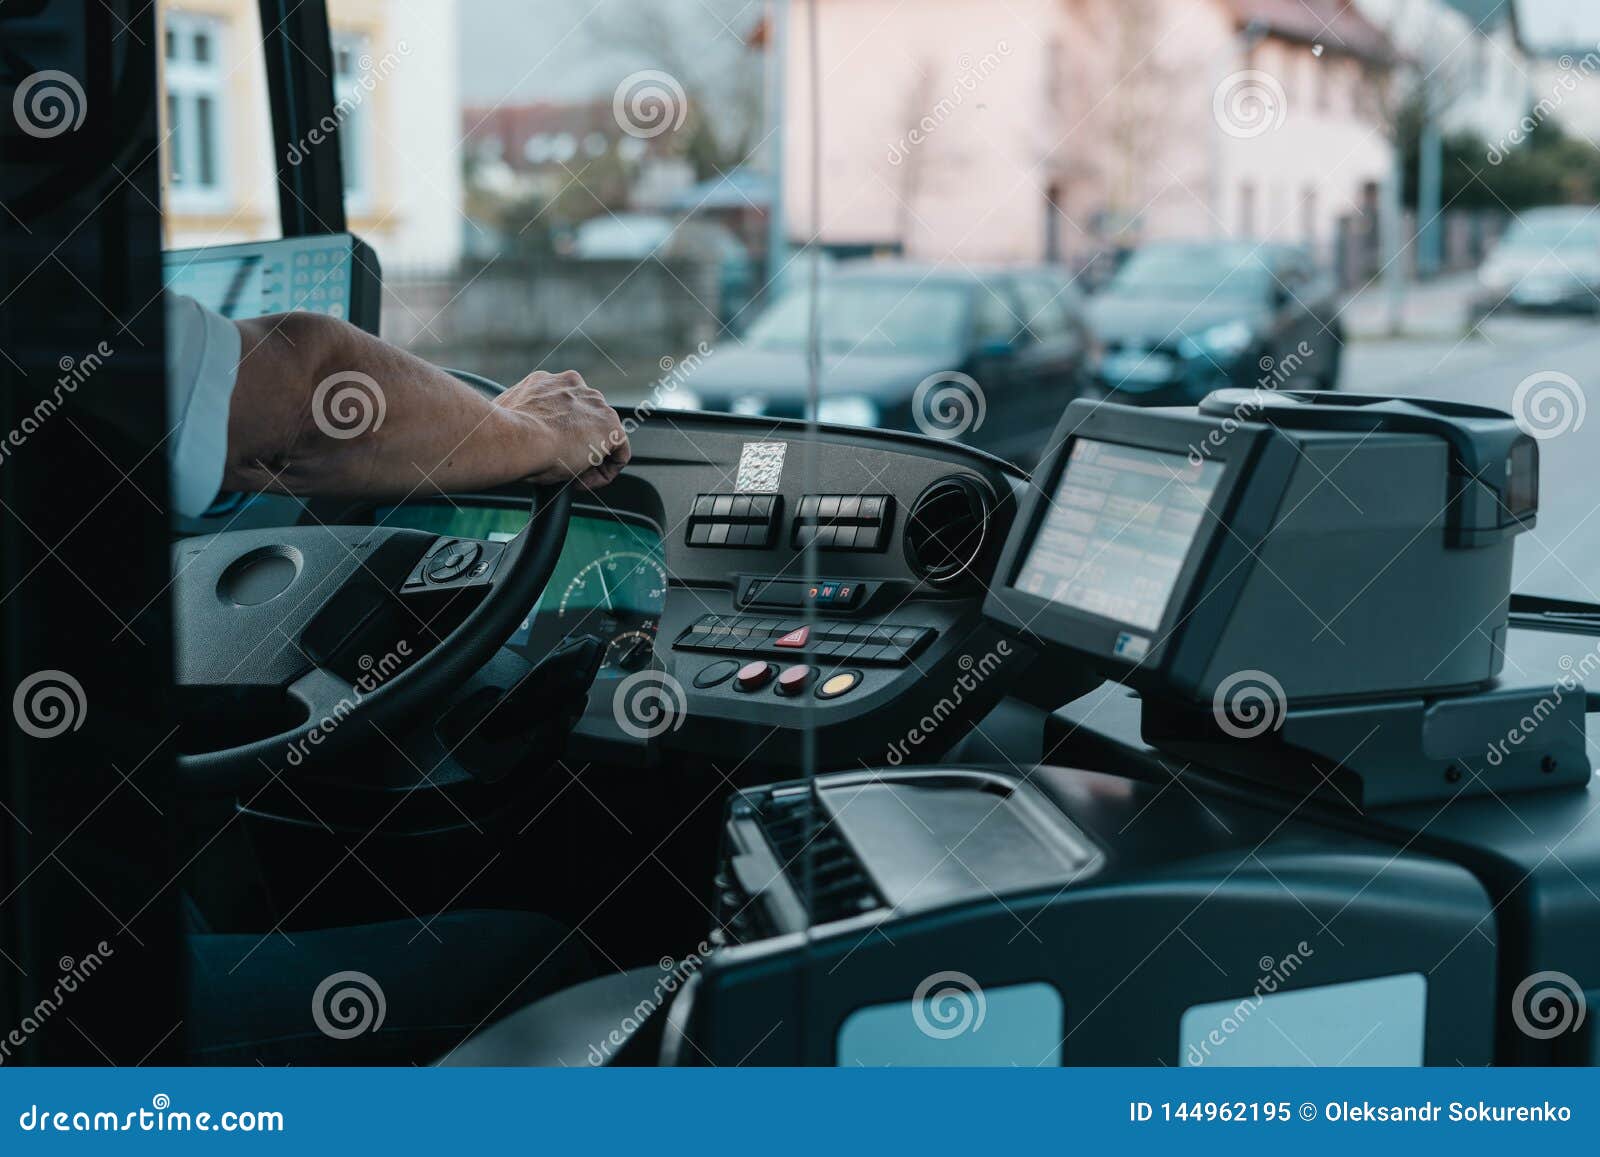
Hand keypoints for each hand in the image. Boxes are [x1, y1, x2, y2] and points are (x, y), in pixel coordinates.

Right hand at [494, 370, 630, 489]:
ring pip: (602, 437)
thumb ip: (521, 419)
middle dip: (576, 444)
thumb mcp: (511, 419)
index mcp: (549, 382)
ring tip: (570, 477)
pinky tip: (583, 481)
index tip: (548, 451)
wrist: (515, 438)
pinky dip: (604, 472)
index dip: (558, 434)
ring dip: (589, 460)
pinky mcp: (611, 428)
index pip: (565, 407)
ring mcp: (596, 406)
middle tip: (560, 466)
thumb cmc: (505, 433)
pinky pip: (618, 454)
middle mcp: (575, 387)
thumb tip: (515, 432)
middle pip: (586, 420)